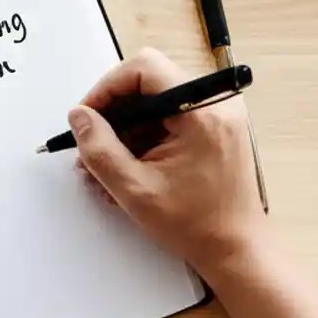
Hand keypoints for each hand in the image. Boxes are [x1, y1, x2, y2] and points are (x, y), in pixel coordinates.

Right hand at [70, 48, 265, 279]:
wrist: (236, 249)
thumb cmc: (198, 226)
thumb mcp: (135, 189)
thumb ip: (100, 149)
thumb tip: (80, 118)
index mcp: (201, 112)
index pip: (144, 69)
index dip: (107, 88)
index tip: (89, 115)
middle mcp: (217, 104)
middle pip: (149, 83)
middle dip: (115, 113)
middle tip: (94, 143)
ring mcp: (219, 113)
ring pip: (156, 100)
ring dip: (127, 128)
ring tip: (109, 165)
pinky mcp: (216, 126)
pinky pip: (170, 116)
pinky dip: (146, 136)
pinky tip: (132, 166)